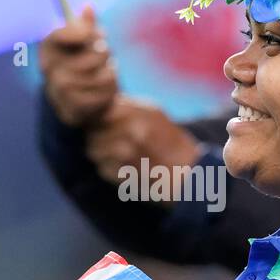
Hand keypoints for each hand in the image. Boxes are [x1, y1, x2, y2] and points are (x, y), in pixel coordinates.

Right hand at [38, 4, 118, 126]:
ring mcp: (59, 92)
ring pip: (103, 75)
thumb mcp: (86, 44)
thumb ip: (87, 26)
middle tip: (105, 55)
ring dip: (111, 73)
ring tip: (104, 75)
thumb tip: (88, 5)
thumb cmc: (84, 66)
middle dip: (105, 53)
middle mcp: (49, 70)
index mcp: (48, 49)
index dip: (84, 32)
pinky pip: (105, 93)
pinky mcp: (73, 109)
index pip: (61, 34)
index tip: (100, 33)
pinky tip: (104, 92)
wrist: (81, 104)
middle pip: (94, 54)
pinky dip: (111, 91)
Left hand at [84, 95, 202, 187]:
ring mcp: (127, 152)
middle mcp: (132, 128)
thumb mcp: (152, 114)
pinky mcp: (124, 173)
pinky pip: (101, 168)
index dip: (97, 119)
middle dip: (96, 137)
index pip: (100, 110)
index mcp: (138, 110)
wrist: (187, 172)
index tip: (102, 125)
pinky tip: (124, 169)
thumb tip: (95, 106)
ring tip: (116, 157)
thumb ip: (125, 107)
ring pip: (93, 150)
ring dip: (100, 155)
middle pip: (92, 131)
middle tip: (108, 144)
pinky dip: (108, 170)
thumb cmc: (168, 141)